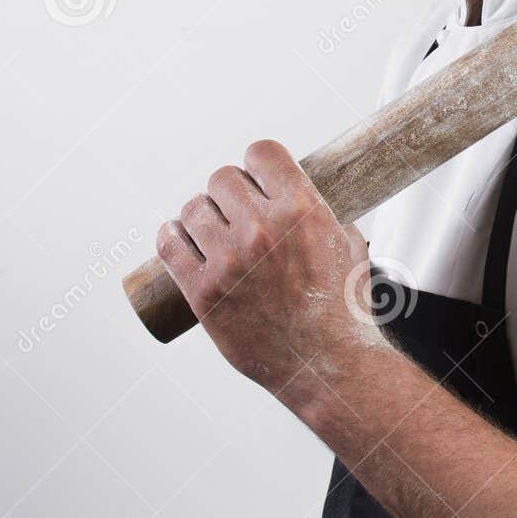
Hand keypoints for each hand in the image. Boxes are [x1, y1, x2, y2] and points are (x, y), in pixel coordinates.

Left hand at [154, 138, 383, 398]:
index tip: (258, 178)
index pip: (261, 151)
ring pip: (192, 208)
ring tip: (212, 233)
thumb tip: (301, 195)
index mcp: (302, 210)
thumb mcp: (348, 245)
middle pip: (222, 178)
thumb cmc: (344, 311)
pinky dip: (173, 238)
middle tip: (237, 213)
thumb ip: (321, 213)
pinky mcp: (203, 292)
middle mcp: (262, 229)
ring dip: (202, 216)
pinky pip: (169, 245)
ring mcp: (229, 261)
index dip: (259, 164)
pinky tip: (181, 241)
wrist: (330, 365)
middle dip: (230, 193)